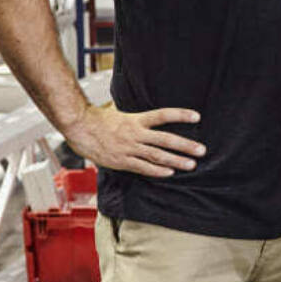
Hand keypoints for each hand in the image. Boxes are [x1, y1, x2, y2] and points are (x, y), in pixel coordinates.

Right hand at [62, 102, 203, 177]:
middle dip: (185, 146)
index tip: (197, 116)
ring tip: (191, 164)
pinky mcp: (121, 161)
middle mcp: (135, 133)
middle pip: (166, 139)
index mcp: (136, 119)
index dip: (180, 115)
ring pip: (157, 155)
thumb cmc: (96, 119)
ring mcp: (129, 148)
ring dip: (176, 160)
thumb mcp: (118, 110)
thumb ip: (132, 114)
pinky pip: (142, 167)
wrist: (78, 127)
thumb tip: (141, 108)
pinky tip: (170, 173)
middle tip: (201, 150)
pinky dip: (157, 171)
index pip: (163, 115)